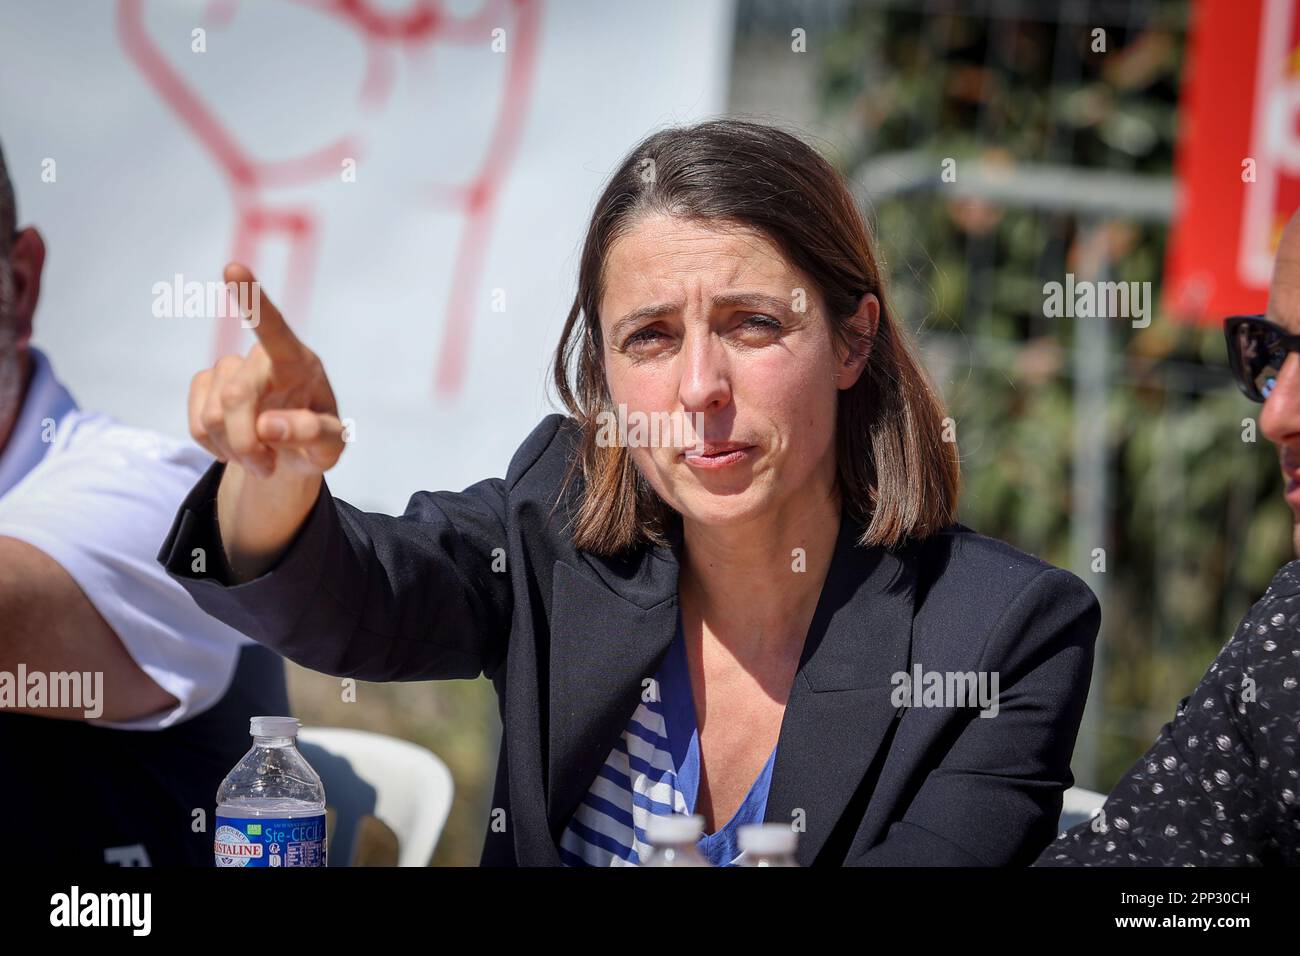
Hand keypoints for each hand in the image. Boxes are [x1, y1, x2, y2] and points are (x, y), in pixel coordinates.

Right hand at [189, 264, 344, 479]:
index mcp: (298, 362)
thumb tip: (268, 426)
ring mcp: (227, 369)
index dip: (253, 299)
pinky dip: (216, 449)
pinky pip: (197, 426)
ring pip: (212, 418)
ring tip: (261, 457)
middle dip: (246, 443)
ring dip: (234, 450)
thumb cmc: (318, 442)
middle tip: (267, 468)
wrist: (291, 452)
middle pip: (236, 399)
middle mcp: (260, 358)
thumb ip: (312, 435)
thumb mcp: (330, 447)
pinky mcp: (204, 386)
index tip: (233, 268)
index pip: (274, 328)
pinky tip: (236, 448)